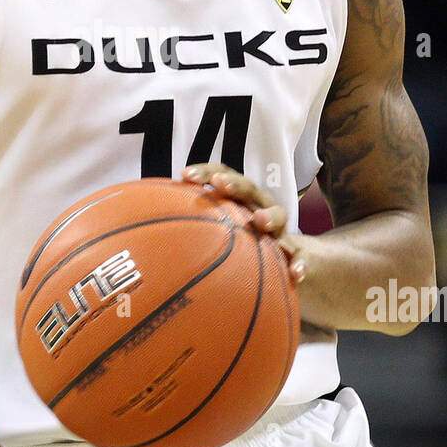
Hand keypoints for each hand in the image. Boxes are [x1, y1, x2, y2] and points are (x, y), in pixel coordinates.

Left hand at [181, 162, 307, 285]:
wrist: (293, 259)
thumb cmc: (245, 244)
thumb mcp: (222, 233)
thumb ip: (193, 231)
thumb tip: (146, 239)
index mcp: (240, 199)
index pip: (222, 176)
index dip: (205, 172)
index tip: (184, 175)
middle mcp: (260, 208)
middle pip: (249, 189)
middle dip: (235, 185)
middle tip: (219, 185)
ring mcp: (280, 230)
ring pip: (278, 216)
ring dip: (268, 216)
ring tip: (259, 221)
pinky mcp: (296, 253)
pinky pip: (300, 259)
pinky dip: (299, 264)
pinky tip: (295, 274)